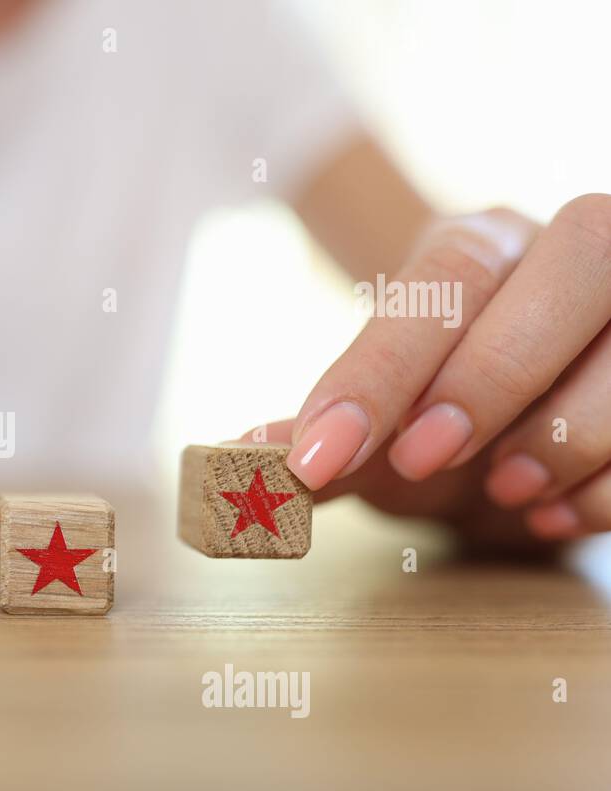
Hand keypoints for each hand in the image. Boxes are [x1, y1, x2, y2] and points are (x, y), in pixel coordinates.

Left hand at [282, 196, 610, 542]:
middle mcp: (572, 252)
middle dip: (500, 367)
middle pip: (581, 254)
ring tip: (508, 494)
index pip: (443, 275)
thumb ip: (323, 439)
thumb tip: (243, 458)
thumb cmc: (440, 420)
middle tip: (426, 459)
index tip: (322, 456)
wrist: (517, 433)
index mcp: (481, 246)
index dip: (384, 366)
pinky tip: (557, 517)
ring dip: (574, 428)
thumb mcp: (378, 430)